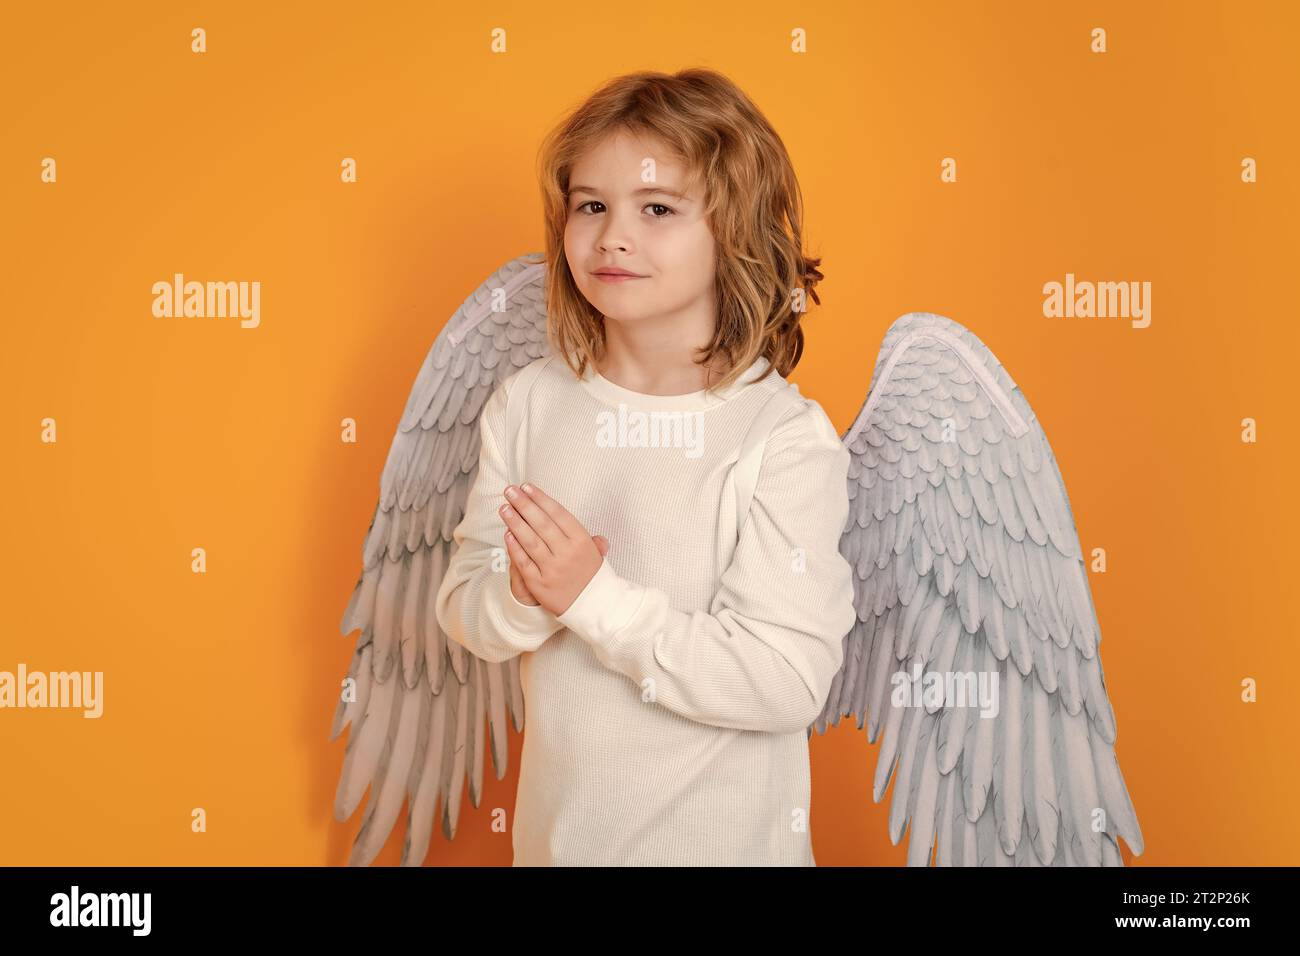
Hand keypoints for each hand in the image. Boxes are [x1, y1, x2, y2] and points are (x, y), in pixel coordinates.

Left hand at [498, 483, 605, 615]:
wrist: (594, 609)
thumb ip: (592, 541)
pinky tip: (507, 534)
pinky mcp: (539, 584)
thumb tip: (596, 535)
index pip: (558, 514)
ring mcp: (552, 569)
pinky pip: (524, 562)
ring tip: (504, 508)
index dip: (541, 499)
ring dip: (515, 522)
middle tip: (509, 491)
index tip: (526, 487)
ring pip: (530, 540)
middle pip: (541, 523)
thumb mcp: (597, 555)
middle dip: (523, 504)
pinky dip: (514, 547)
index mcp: (581, 541)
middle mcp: (567, 553)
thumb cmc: (593, 578)